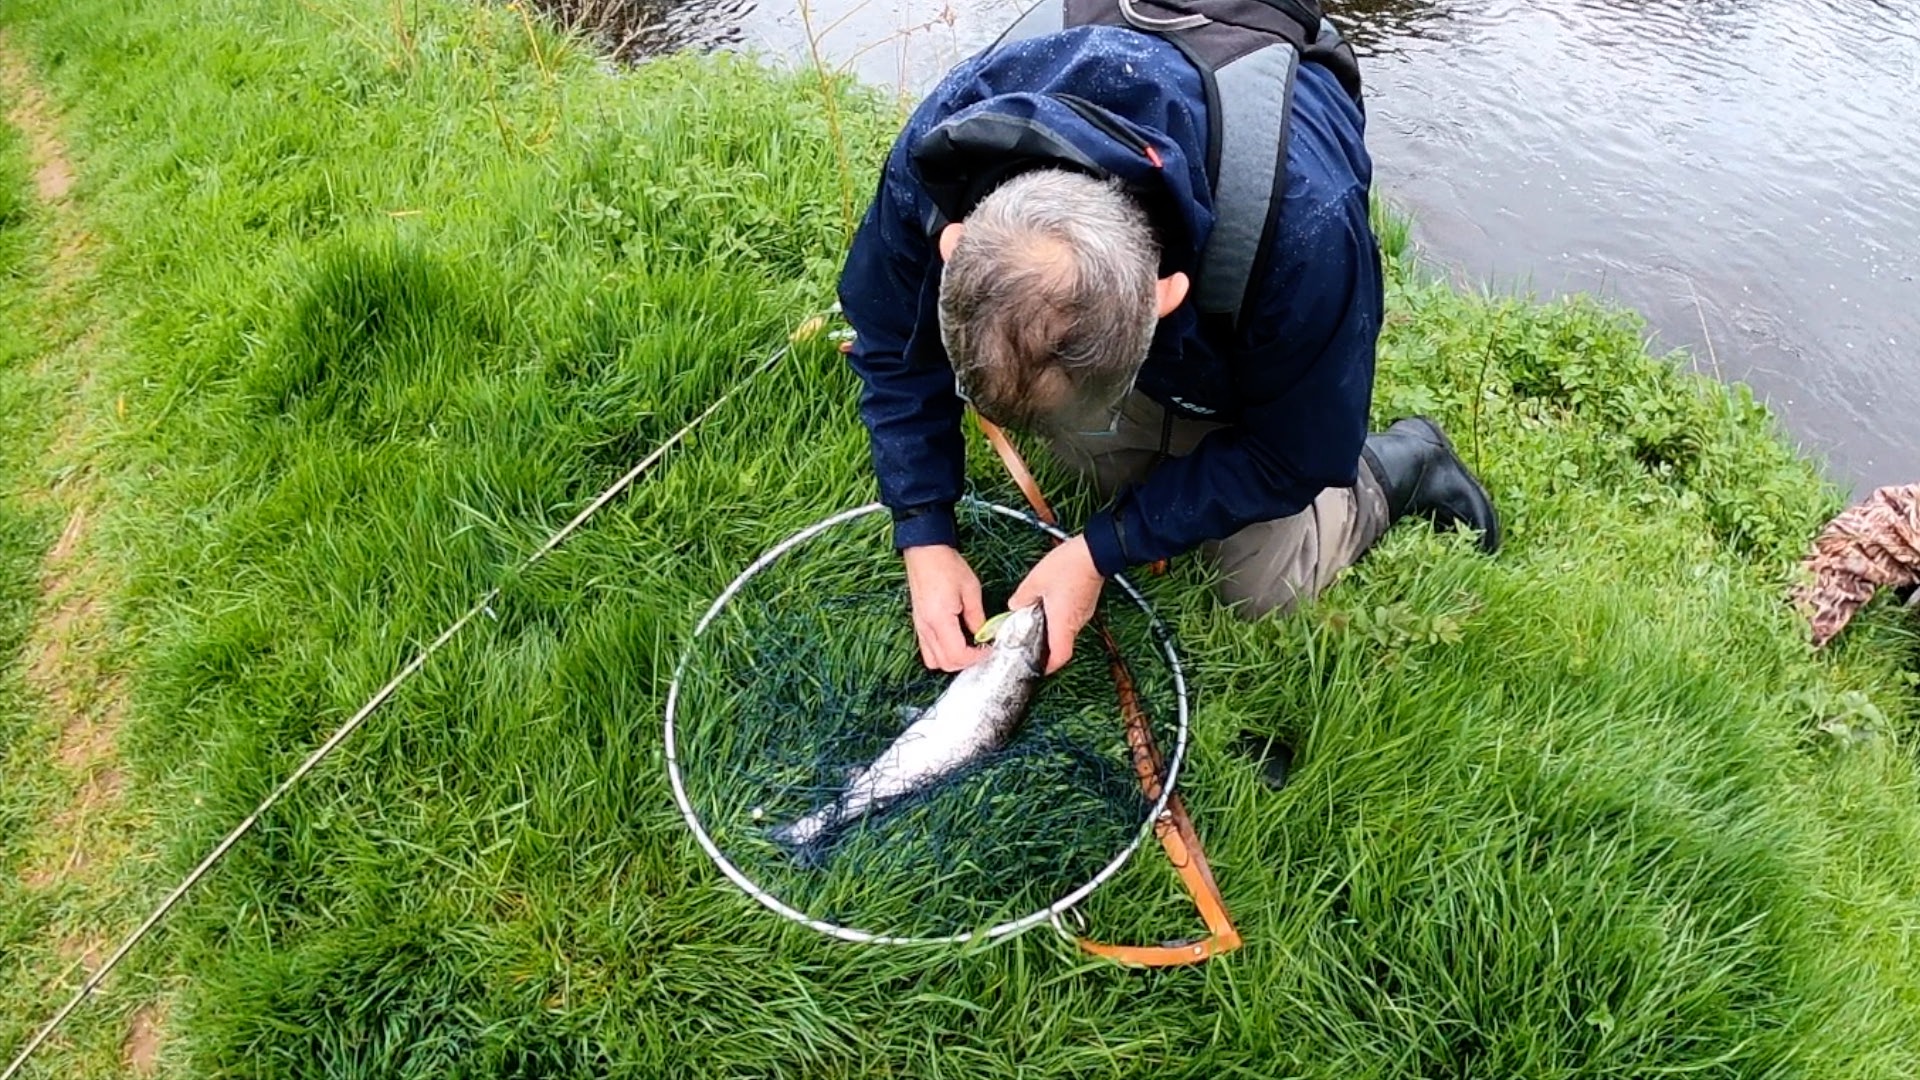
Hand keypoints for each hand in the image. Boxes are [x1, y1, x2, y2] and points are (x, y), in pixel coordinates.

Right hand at [903, 544, 989, 671]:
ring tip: (968, 647)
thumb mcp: (971, 590)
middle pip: (945, 663)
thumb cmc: (946, 566)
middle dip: (966, 662)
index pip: (958, 655)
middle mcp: (926, 628)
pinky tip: (955, 640)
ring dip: (953, 660)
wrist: (925, 552)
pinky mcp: (918, 623)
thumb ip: (978, 617)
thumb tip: (984, 634)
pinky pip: (927, 650)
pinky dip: (942, 653)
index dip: (976, 657)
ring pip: (934, 661)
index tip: (989, 648)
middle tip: (981, 650)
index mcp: (940, 620)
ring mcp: (920, 627)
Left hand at [1009, 535, 1104, 674]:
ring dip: (1052, 630)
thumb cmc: (1069, 566)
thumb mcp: (1036, 580)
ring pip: (1067, 631)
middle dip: (1046, 648)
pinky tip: (1050, 605)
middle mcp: (1076, 622)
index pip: (1060, 657)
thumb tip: (1014, 606)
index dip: (1048, 667)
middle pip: (1062, 646)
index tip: (1037, 668)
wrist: (1095, 551)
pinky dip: (1060, 618)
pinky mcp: (1087, 604)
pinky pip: (1072, 618)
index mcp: (1063, 622)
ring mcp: (1084, 614)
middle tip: (1030, 642)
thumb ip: (1022, 597)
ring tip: (1037, 620)